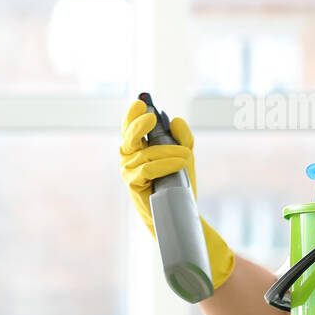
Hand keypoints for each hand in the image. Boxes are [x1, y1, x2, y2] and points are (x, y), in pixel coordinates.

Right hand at [118, 99, 234, 288]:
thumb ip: (183, 137)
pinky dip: (163, 164)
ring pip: (145, 153)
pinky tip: (178, 163)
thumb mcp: (185, 155)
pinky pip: (146, 169)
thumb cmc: (179, 182)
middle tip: (151, 119)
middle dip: (138, 125)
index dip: (133, 114)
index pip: (130, 125)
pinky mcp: (132, 184)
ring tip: (185, 157)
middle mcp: (129, 156)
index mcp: (138, 146)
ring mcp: (128, 170)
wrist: (180, 211)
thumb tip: (176, 120)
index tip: (141, 103)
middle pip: (128, 135)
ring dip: (168, 152)